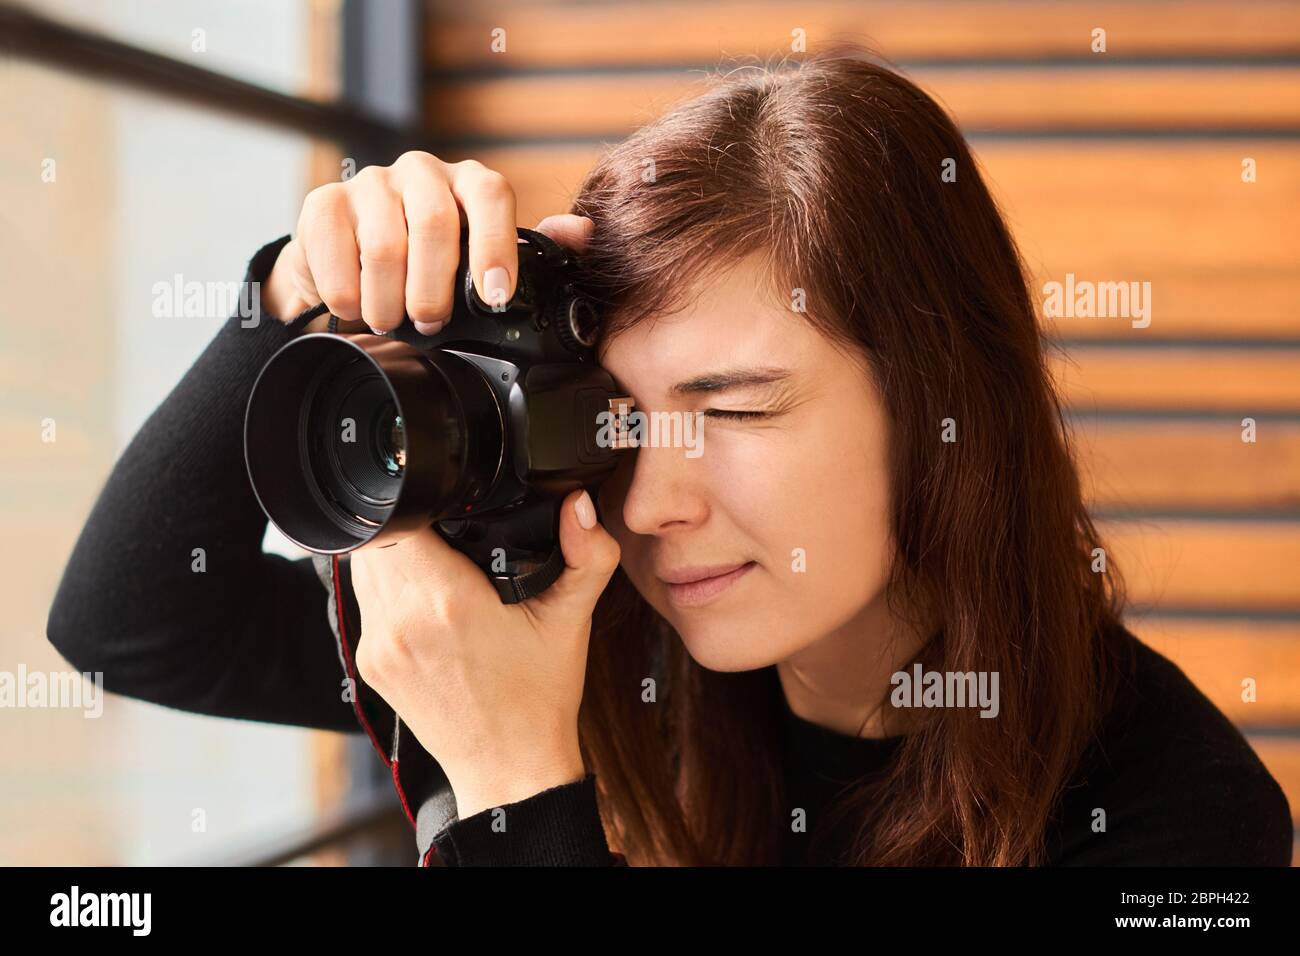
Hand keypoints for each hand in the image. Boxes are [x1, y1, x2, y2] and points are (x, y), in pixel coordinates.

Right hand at [261, 148, 594, 332]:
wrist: (352, 263)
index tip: (494, 297)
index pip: (491, 196)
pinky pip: (333, 250)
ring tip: (391, 321)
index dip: (495, 247)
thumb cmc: (429, 266)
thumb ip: (531, 250)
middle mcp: (421, 172)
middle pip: (435, 223)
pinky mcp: (322, 202)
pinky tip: (353, 307)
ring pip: (384, 244)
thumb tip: (584, 233)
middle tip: (431, 324)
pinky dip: (346, 292)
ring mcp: (370, 183)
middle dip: (434, 288)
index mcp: (468, 183)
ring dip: (389, 298)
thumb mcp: (482, 263)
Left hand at [350, 487, 620, 820]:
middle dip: (409, 526)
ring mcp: (378, 644)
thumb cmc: (539, 696)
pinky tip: (426, 602)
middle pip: (378, 538)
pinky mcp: (369, 663)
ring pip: (364, 568)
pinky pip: (366, 603)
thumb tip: (580, 503)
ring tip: (438, 565)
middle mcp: (401, 620)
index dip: (421, 502)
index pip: (402, 520)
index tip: (450, 506)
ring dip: (393, 555)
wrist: (510, 768)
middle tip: (450, 534)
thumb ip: (588, 553)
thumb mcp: (573, 617)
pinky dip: (389, 591)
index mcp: (447, 600)